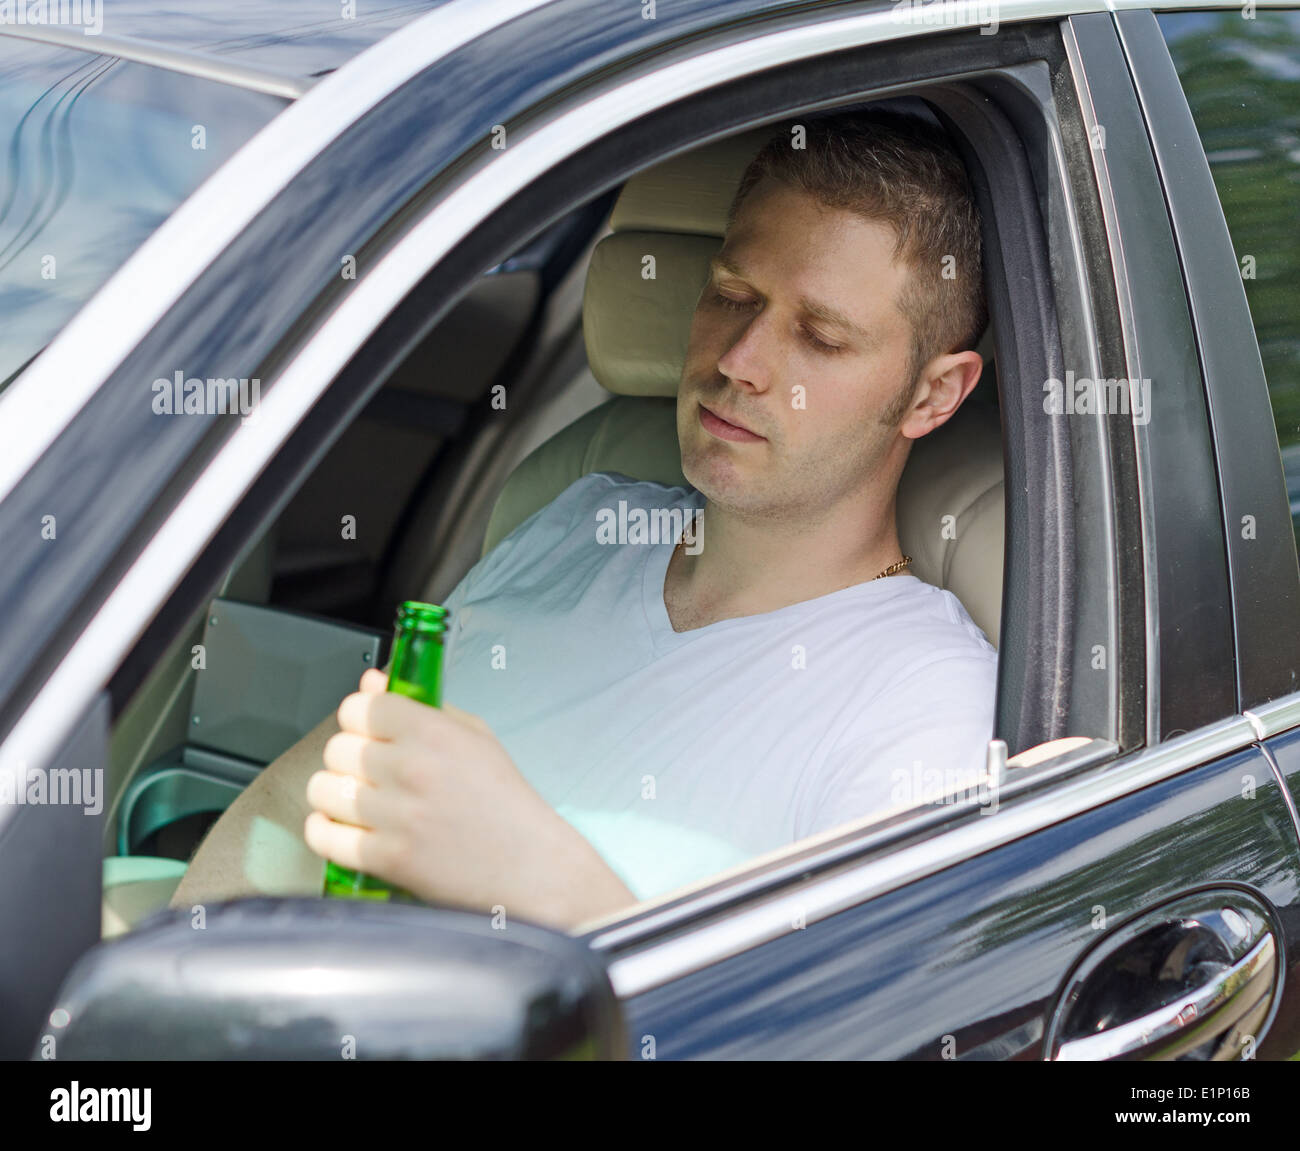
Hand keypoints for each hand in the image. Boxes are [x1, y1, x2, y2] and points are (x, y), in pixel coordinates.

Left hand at [304, 669, 637, 928]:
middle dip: (349, 758)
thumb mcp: (476, 738)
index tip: (371, 731)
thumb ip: (421, 706)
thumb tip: (371, 682)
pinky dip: (324, 832)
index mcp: (433, 732)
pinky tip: (343, 829)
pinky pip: (323, 837)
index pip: (358, 707)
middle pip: (336, 747)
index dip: (361, 719)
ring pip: (322, 789)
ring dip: (335, 794)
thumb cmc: (505, 802)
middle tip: (370, 772)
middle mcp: (410, 769)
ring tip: (357, 802)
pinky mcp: (386, 859)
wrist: (530, 866)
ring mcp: (395, 816)